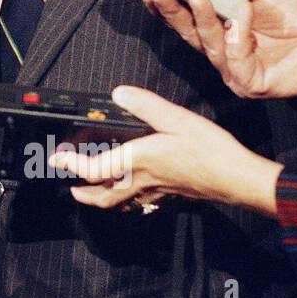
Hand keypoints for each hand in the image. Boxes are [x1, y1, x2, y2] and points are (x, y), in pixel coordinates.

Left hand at [48, 85, 281, 217]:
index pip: (95, 169)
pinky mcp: (170, 195)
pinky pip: (139, 203)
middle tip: (69, 186)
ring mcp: (156, 191)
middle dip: (82, 193)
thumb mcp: (177, 119)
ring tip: (91, 192)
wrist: (238, 179)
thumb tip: (119, 93)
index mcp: (139, 161)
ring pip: (120, 203)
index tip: (58, 161)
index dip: (72, 166)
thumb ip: (147, 106)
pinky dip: (126, 202)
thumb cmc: (211, 150)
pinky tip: (131, 195)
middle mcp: (142, 180)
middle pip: (103, 196)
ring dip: (101, 200)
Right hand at [140, 0, 296, 100]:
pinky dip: (237, 36)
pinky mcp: (248, 83)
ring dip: (202, 18)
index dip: (167, 1)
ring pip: (207, 44)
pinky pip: (234, 59)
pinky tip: (242, 17)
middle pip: (186, 31)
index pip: (185, 16)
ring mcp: (232, 70)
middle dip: (168, 10)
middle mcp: (220, 51)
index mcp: (220, 30)